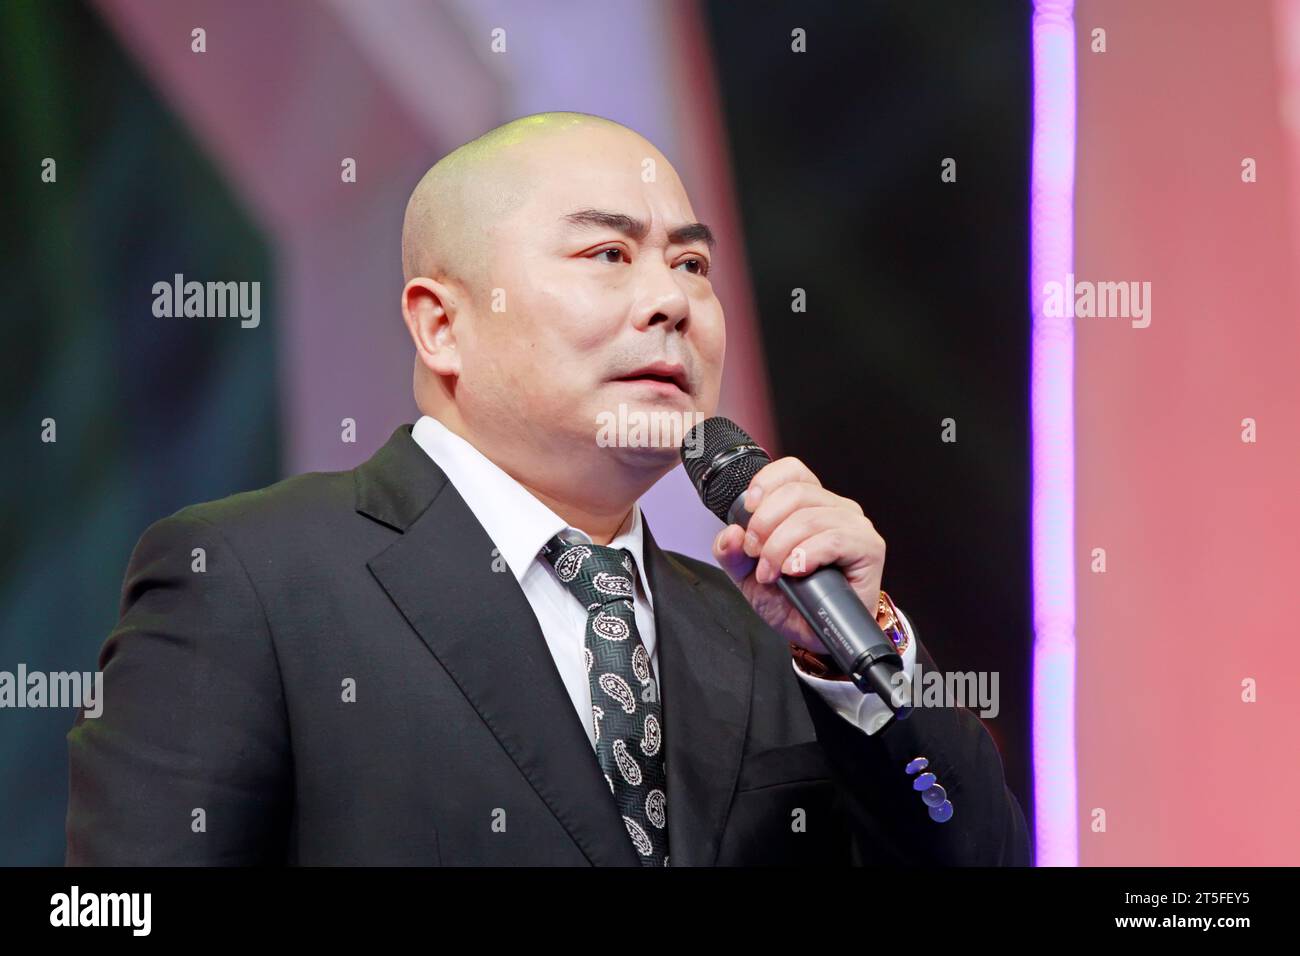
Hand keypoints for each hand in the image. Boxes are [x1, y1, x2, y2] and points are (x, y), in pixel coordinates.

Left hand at [712, 456, 885, 653]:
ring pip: (810, 518)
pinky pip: (833, 540)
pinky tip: (795, 571)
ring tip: (772, 572)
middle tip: (754, 554)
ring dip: (780, 547)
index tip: (748, 509)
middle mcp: (835, 508)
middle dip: (764, 525)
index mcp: (809, 504)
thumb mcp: (749, 576)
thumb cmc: (793, 601)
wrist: (818, 636)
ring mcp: (854, 526)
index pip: (792, 470)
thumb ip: (732, 552)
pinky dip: (806, 554)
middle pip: (795, 493)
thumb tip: (730, 532)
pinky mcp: (868, 548)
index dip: (766, 482)